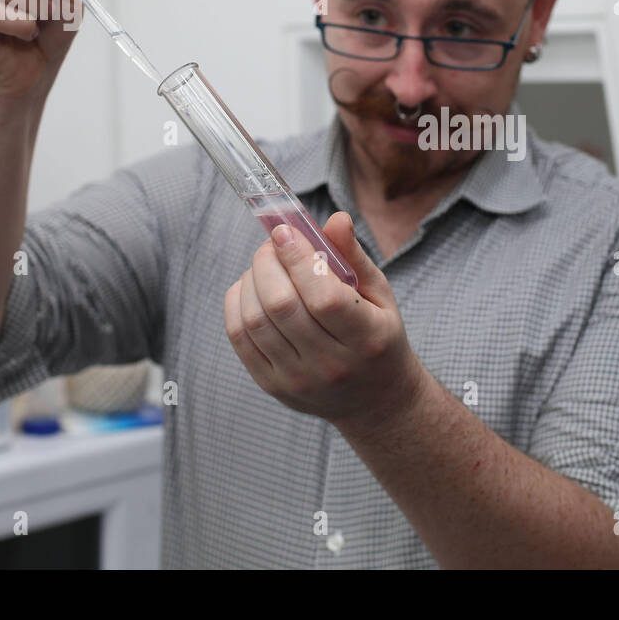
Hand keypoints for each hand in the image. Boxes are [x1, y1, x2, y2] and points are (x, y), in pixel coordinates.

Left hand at [223, 211, 425, 428]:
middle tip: (274, 244)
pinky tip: (251, 287)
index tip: (286, 231)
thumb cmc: (378, 336)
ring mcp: (297, 379)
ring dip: (251, 279)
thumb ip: (354, 257)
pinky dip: (237, 302)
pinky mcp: (271, 385)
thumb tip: (335, 219)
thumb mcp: (380, 296)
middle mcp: (331, 365)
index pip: (324, 297)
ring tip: (265, 265)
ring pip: (255, 319)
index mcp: (367, 339)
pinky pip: (239, 337)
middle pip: (282, 305)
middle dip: (268, 262)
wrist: (374, 400)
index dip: (298, 258)